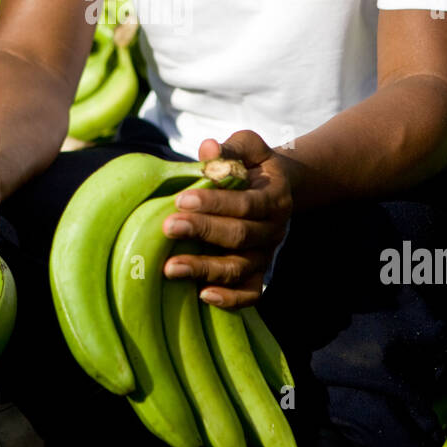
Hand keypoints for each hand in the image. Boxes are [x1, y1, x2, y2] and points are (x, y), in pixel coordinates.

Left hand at [161, 130, 292, 309]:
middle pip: (239, 236)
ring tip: (170, 267)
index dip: (215, 203)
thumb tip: (208, 148)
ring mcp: (266, 254)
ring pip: (239, 267)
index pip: (245, 203)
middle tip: (168, 227)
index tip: (181, 199)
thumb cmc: (254, 165)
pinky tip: (203, 295)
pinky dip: (230, 298)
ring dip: (205, 268)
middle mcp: (274, 229)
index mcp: (274, 197)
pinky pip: (249, 292)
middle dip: (202, 231)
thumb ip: (231, 149)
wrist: (278, 188)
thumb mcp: (249, 147)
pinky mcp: (258, 272)